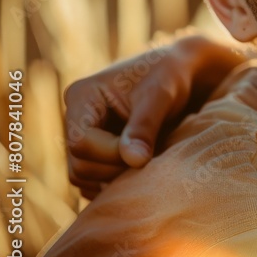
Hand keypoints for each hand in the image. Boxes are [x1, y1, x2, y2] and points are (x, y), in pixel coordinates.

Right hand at [64, 34, 246, 197]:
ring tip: (149, 161)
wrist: (182, 73)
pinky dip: (115, 183)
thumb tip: (133, 161)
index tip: (147, 148)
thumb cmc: (171, 76)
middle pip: (80, 164)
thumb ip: (145, 126)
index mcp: (82, 95)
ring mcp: (81, 136)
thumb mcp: (161, 96)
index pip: (81, 142)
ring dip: (116, 178)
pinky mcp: (93, 151)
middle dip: (116, 168)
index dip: (112, 153)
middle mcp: (75, 117)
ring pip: (83, 176)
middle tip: (152, 158)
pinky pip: (92, 182)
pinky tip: (142, 171)